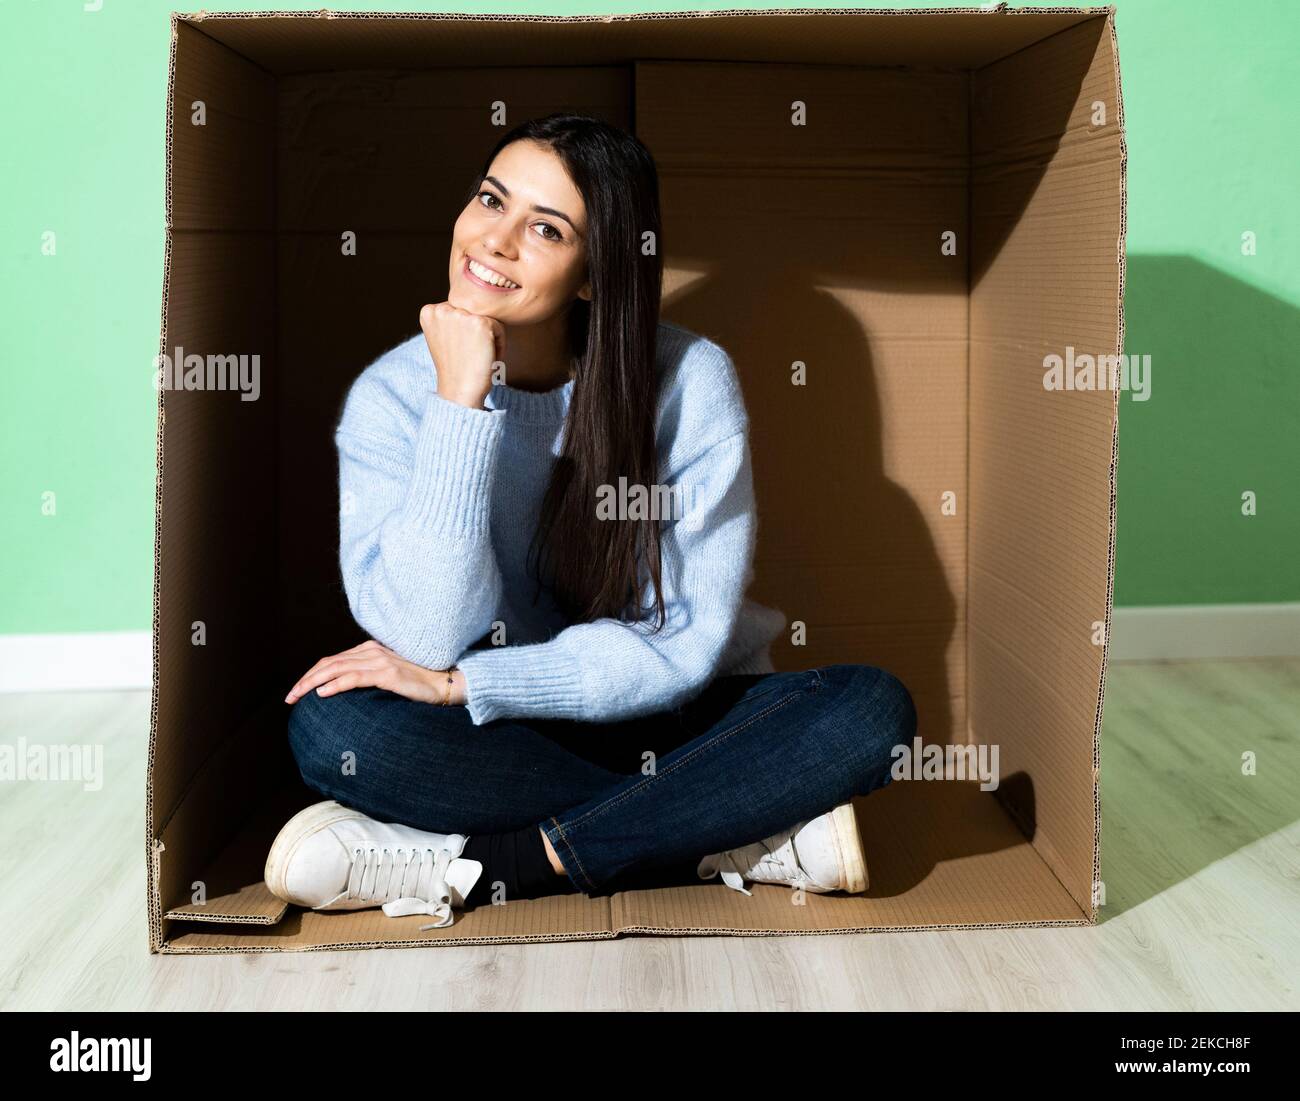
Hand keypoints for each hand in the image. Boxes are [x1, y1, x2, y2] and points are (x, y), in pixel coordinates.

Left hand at [284, 639, 465, 706]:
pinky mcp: (387, 673)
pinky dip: (334, 685)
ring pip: (336, 669)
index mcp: (371, 649)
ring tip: (297, 696)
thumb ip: (370, 675)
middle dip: (305, 679)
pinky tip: (322, 694)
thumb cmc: (420, 683)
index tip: (298, 689)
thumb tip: (347, 689)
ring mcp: (379, 660)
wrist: (446, 682)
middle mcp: (372, 651)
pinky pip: (354, 678)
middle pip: (329, 663)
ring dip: (312, 683)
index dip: (311, 674)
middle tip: (289, 696)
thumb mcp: (390, 675)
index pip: (333, 660)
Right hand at [419, 301, 505, 409]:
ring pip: (487, 318)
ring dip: (488, 338)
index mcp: (429, 312)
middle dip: (476, 333)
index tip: (460, 350)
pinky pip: (500, 327)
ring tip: (477, 356)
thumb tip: (468, 304)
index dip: (464, 332)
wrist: (460, 391)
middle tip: (470, 355)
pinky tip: (486, 358)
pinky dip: (499, 345)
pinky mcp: (480, 322)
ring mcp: (461, 314)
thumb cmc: (456, 368)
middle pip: (473, 311)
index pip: (459, 310)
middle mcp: (442, 309)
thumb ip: (449, 319)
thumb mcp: (443, 337)